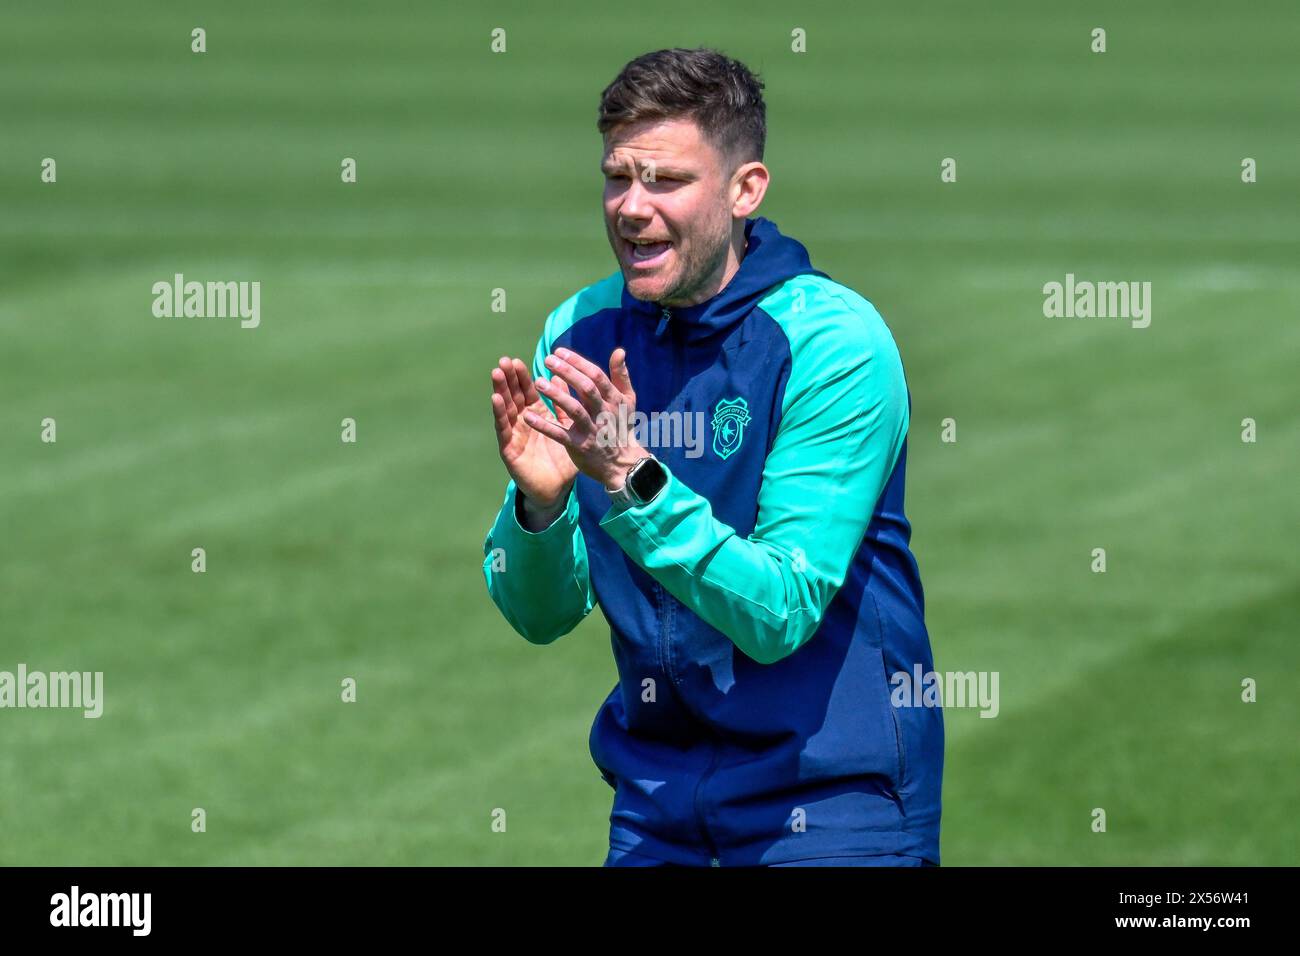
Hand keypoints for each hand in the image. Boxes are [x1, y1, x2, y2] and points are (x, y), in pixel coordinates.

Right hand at [490, 356, 578, 513]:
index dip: (522, 377)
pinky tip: (496, 399)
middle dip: (508, 379)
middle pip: (514, 397)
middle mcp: (523, 423)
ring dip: (500, 391)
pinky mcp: (509, 450)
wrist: (557, 489)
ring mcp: (514, 436)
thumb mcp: (566, 429)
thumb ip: (564, 406)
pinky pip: (504, 430)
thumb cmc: (562, 460)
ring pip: (506, 410)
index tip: (516, 360)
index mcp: (537, 417)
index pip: (528, 392)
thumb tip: (561, 378)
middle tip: (503, 361)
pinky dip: (500, 414)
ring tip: (496, 374)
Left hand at [524, 347, 648, 488]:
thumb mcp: (627, 401)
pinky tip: (528, 416)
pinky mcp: (580, 446)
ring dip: (556, 395)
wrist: (623, 463)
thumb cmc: (621, 426)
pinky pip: (561, 434)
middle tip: (547, 360)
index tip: (558, 351)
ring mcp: (592, 430)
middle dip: (567, 372)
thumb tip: (619, 351)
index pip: (596, 375)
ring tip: (538, 383)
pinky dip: (544, 426)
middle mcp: (604, 412)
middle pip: (586, 388)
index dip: (577, 362)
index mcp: (614, 399)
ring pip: (574, 410)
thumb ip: (621, 376)